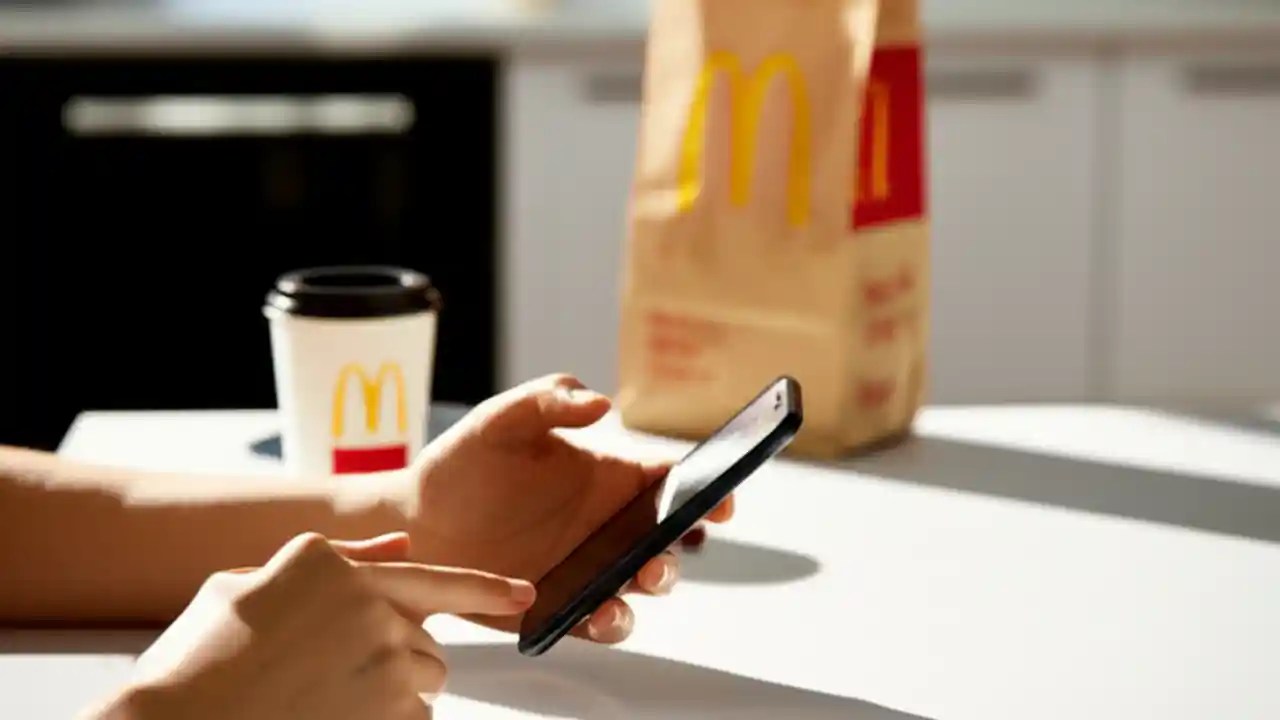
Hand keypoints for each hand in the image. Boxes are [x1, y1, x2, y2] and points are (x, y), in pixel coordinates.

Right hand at [119, 532, 533, 719]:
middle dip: (400, 659)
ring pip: (425, 681)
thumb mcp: (247, 586)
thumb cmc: (196, 659)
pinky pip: (416, 719)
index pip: (433, 574)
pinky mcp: (390, 711)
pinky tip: (336, 718)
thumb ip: (336, 562)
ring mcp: (384, 658)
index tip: (524, 594)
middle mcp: (369, 602)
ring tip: (330, 701)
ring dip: (395, 694)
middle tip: (341, 681)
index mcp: (331, 564)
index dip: (487, 587)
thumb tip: (402, 545)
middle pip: (427, 642)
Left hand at [406, 374, 733, 644]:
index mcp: (608, 477)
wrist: (415, 521)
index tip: (722, 498)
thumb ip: (547, 401)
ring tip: (637, 579)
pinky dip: (608, 622)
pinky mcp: (560, 606)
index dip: (708, 490)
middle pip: (667, 539)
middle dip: (681, 546)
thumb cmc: (465, 463)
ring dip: (650, 584)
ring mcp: (587, 568)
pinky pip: (597, 620)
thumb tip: (601, 403)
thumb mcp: (501, 419)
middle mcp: (607, 525)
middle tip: (665, 548)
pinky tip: (597, 612)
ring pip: (640, 584)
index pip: (673, 482)